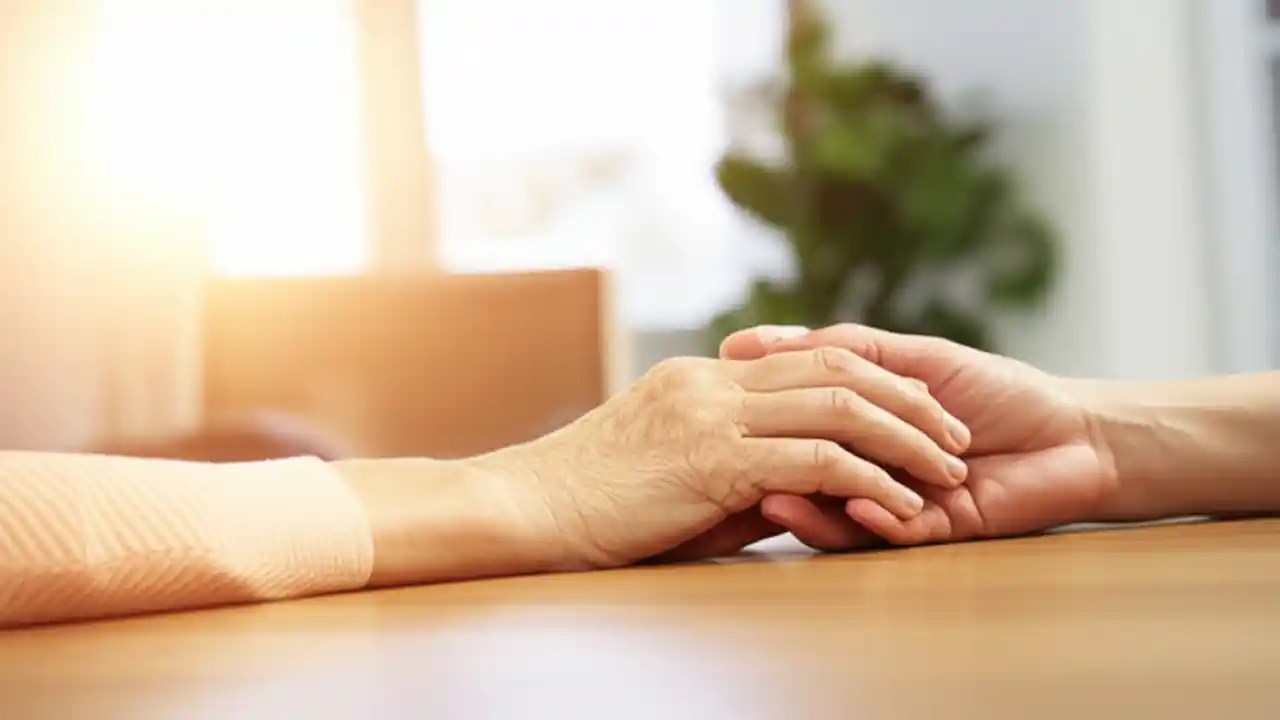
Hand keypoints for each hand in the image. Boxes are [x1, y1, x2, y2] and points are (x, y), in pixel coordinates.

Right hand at [484, 350, 970, 567]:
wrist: (528, 507)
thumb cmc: (593, 503)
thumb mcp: (671, 473)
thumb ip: (739, 471)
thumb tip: (801, 494)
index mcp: (705, 377)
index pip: (810, 359)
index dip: (875, 379)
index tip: (917, 406)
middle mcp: (716, 383)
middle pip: (839, 369)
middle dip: (908, 398)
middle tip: (955, 429)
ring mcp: (715, 415)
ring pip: (839, 407)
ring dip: (905, 435)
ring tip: (950, 463)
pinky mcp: (714, 459)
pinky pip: (816, 460)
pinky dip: (870, 478)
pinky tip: (903, 500)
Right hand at [720, 324, 1117, 547]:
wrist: (1074, 433)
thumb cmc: (996, 388)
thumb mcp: (906, 355)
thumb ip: (839, 349)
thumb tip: (758, 340)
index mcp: (856, 423)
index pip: (792, 416)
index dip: (755, 409)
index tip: (715, 396)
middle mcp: (869, 464)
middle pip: (806, 469)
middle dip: (772, 467)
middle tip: (730, 464)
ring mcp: (898, 501)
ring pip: (839, 513)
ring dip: (812, 508)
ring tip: (778, 502)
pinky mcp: (932, 533)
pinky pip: (892, 534)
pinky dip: (873, 519)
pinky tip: (861, 505)